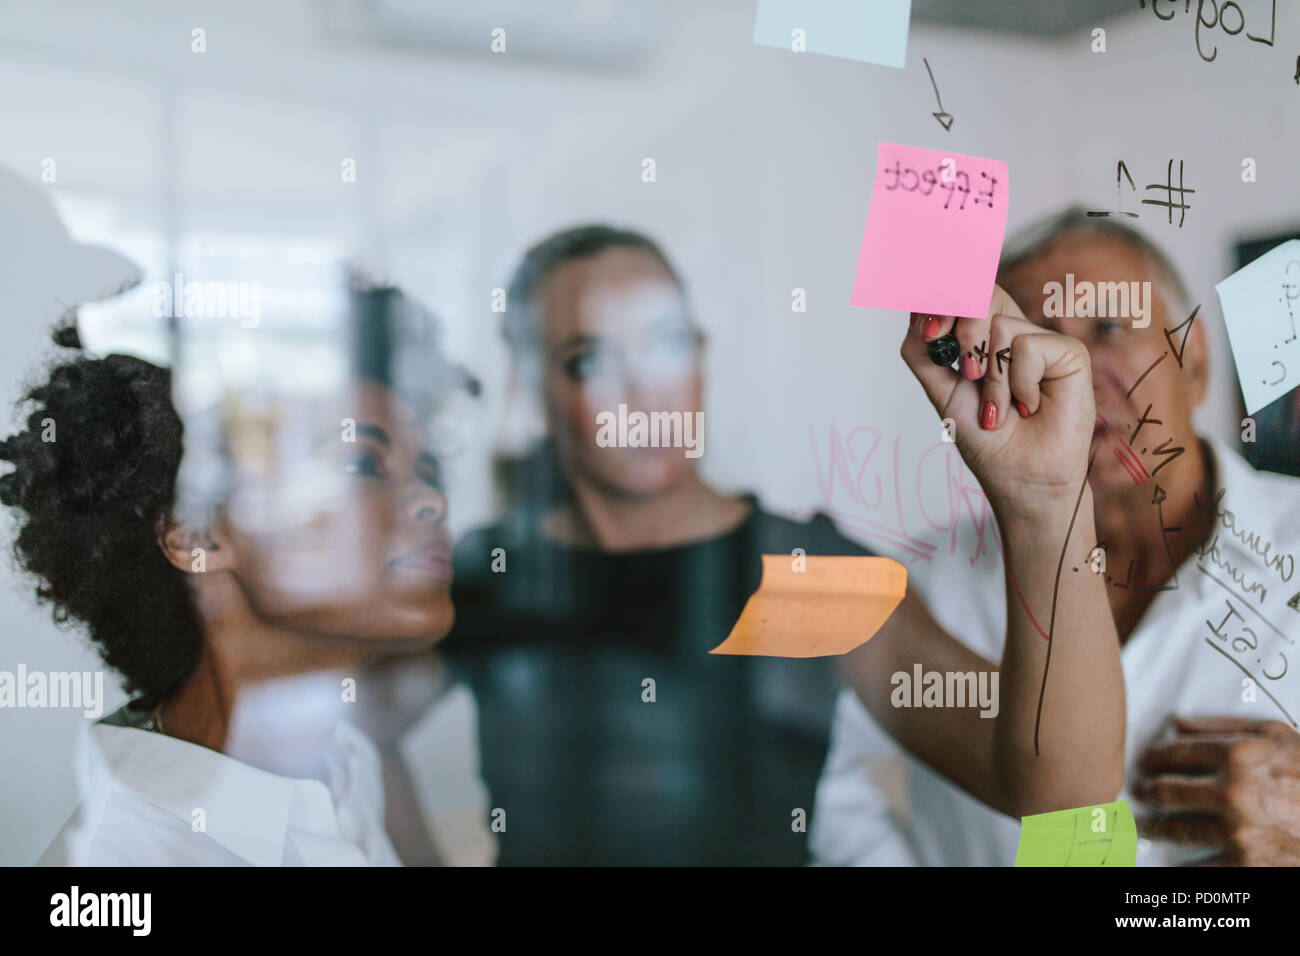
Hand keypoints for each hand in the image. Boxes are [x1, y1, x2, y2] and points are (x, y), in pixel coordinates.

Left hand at [901, 287, 1095, 519]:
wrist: (1021, 479)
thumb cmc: (988, 441)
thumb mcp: (941, 392)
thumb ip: (923, 352)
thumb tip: (914, 311)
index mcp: (984, 338)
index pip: (964, 295)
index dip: (944, 298)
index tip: (928, 328)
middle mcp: (1014, 333)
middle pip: (982, 293)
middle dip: (962, 332)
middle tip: (968, 375)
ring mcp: (1042, 341)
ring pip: (1000, 326)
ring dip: (991, 379)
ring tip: (1000, 409)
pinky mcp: (1069, 353)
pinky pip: (1027, 346)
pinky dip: (1019, 384)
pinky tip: (1029, 406)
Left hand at [1134, 716, 1299, 865]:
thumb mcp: (1279, 736)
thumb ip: (1224, 725)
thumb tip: (1178, 722)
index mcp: (1237, 755)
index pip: (1173, 754)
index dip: (1153, 758)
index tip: (1145, 762)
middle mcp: (1232, 792)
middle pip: (1166, 791)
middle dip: (1148, 791)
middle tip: (1140, 793)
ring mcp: (1238, 831)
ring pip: (1176, 830)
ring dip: (1154, 828)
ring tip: (1145, 827)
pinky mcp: (1247, 864)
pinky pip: (1200, 868)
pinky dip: (1184, 867)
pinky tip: (1174, 863)